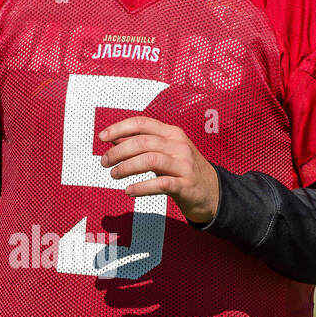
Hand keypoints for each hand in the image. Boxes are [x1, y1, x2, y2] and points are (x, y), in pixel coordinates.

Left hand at [98, 115, 219, 225]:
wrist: (213, 193)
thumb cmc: (184, 171)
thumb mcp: (165, 152)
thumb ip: (142, 144)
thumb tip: (114, 138)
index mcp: (172, 134)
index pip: (142, 123)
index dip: (119, 128)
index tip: (102, 137)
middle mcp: (179, 146)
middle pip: (143, 142)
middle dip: (118, 151)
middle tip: (104, 162)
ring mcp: (184, 165)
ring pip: (150, 160)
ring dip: (127, 167)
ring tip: (114, 175)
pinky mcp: (186, 185)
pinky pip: (160, 184)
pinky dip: (141, 187)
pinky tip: (129, 190)